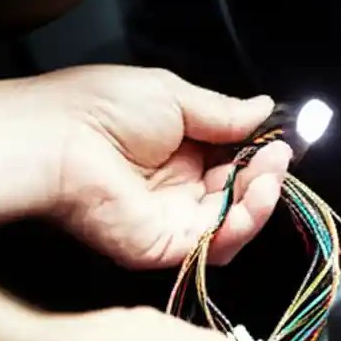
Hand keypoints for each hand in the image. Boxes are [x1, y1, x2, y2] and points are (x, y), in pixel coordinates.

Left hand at [23, 66, 291, 268]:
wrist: (58, 138)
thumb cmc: (100, 108)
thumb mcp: (175, 95)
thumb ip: (224, 111)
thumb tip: (264, 108)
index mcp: (179, 146)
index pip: (234, 157)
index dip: (261, 151)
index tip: (283, 138)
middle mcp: (177, 185)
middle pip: (239, 191)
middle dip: (267, 173)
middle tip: (280, 153)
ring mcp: (171, 217)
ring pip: (233, 222)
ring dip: (261, 199)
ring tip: (271, 172)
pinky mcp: (163, 245)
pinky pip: (215, 245)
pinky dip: (243, 223)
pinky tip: (254, 195)